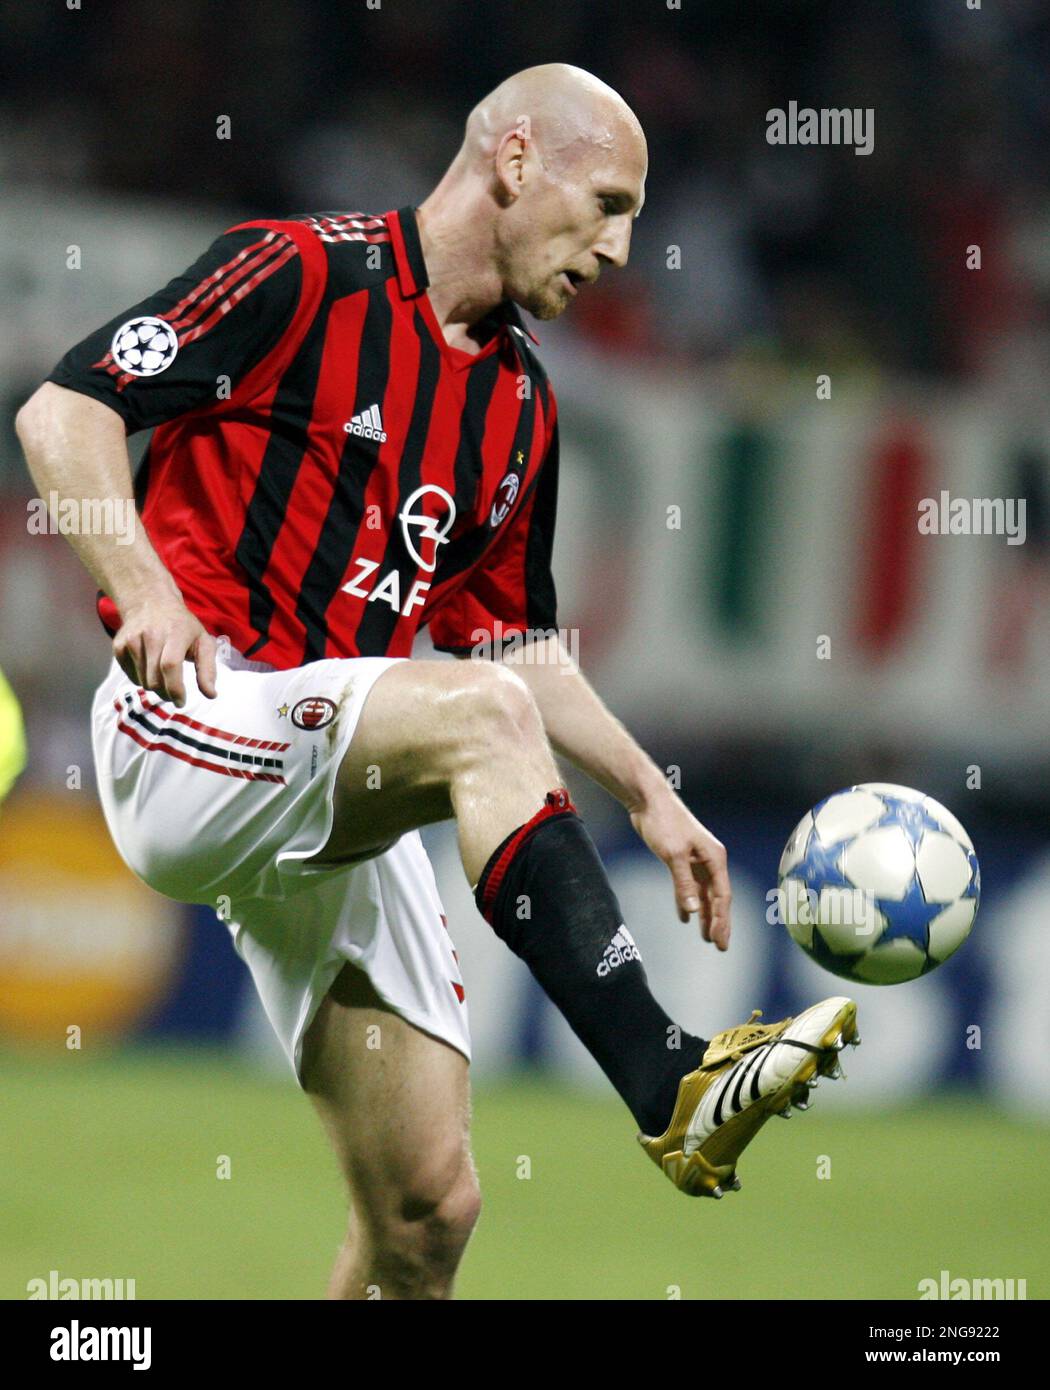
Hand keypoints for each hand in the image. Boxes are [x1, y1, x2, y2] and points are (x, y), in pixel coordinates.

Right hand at [113, 595, 217, 706]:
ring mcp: (131, 640)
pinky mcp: (119, 646)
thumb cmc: (182, 626)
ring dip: (155, 686)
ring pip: (142, 681)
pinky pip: (130, 676)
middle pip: (154, 680)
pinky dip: (141, 679)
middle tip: (175, 691)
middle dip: (167, 693)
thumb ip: (208, 669)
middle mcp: (151, 635)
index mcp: (175, 633)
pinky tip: (150, 666)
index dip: (175, 689)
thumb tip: (211, 695)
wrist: (150, 602)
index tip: (182, 702)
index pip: (170, 666)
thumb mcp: (203, 641)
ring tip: (164, 674)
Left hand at [629, 789, 730, 949]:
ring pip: (704, 894)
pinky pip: (688, 886)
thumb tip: (695, 911)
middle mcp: (709, 860)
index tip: (720, 942)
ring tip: (705, 938)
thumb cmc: (664, 823)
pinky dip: (687, 902)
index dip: (722, 920)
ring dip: (704, 915)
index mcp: (715, 858)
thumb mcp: (673, 855)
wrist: (648, 801)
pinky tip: (684, 918)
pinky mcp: (681, 859)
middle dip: (718, 922)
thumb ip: (684, 884)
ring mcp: (696, 860)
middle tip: (720, 947)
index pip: (722, 895)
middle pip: (717, 897)